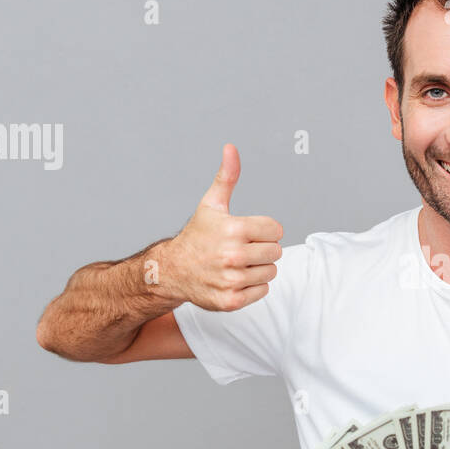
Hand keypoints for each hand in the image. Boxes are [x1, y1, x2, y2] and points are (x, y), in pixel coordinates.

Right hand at [160, 144, 283, 309]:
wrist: (173, 270)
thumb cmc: (197, 235)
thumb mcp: (211, 204)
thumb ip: (227, 177)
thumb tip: (231, 148)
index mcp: (234, 229)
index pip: (276, 230)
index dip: (264, 230)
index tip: (247, 233)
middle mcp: (233, 256)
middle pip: (276, 252)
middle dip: (263, 249)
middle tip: (242, 249)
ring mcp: (231, 280)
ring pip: (271, 272)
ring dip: (258, 268)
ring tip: (238, 264)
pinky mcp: (231, 300)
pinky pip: (263, 291)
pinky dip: (253, 286)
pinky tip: (235, 278)